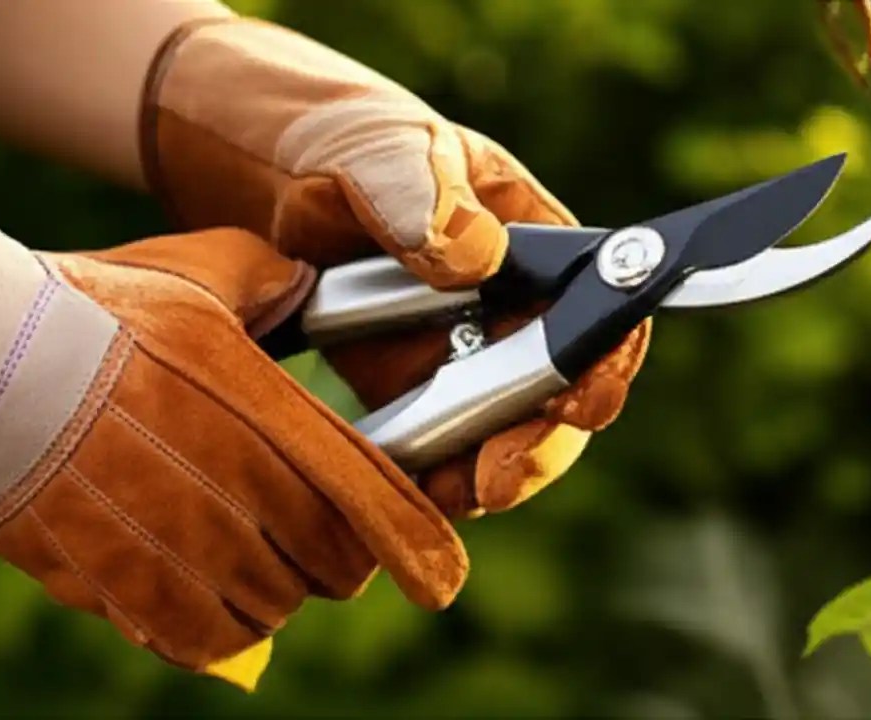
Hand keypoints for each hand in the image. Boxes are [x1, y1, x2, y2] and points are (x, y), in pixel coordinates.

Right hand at [0, 223, 464, 686]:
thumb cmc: (95, 310)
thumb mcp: (200, 271)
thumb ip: (274, 283)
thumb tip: (310, 287)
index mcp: (260, 410)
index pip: (365, 496)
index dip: (414, 546)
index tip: (439, 578)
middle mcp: (228, 483)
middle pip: (329, 564)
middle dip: (340, 560)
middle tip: (325, 542)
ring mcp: (173, 542)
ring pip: (271, 606)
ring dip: (278, 589)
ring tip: (252, 555)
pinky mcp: (118, 583)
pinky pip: (201, 638)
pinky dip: (219, 627)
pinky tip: (205, 593)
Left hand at [140, 17, 650, 516]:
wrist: (264, 176)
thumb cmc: (344, 143)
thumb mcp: (381, 151)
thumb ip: (421, 194)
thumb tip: (471, 258)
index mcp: (536, 249)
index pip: (601, 312)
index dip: (606, 363)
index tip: (579, 400)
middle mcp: (513, 313)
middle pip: (560, 397)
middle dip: (540, 444)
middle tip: (500, 476)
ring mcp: (463, 360)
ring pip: (502, 438)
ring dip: (486, 476)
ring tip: (453, 494)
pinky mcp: (410, 396)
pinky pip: (435, 452)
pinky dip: (426, 479)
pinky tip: (400, 488)